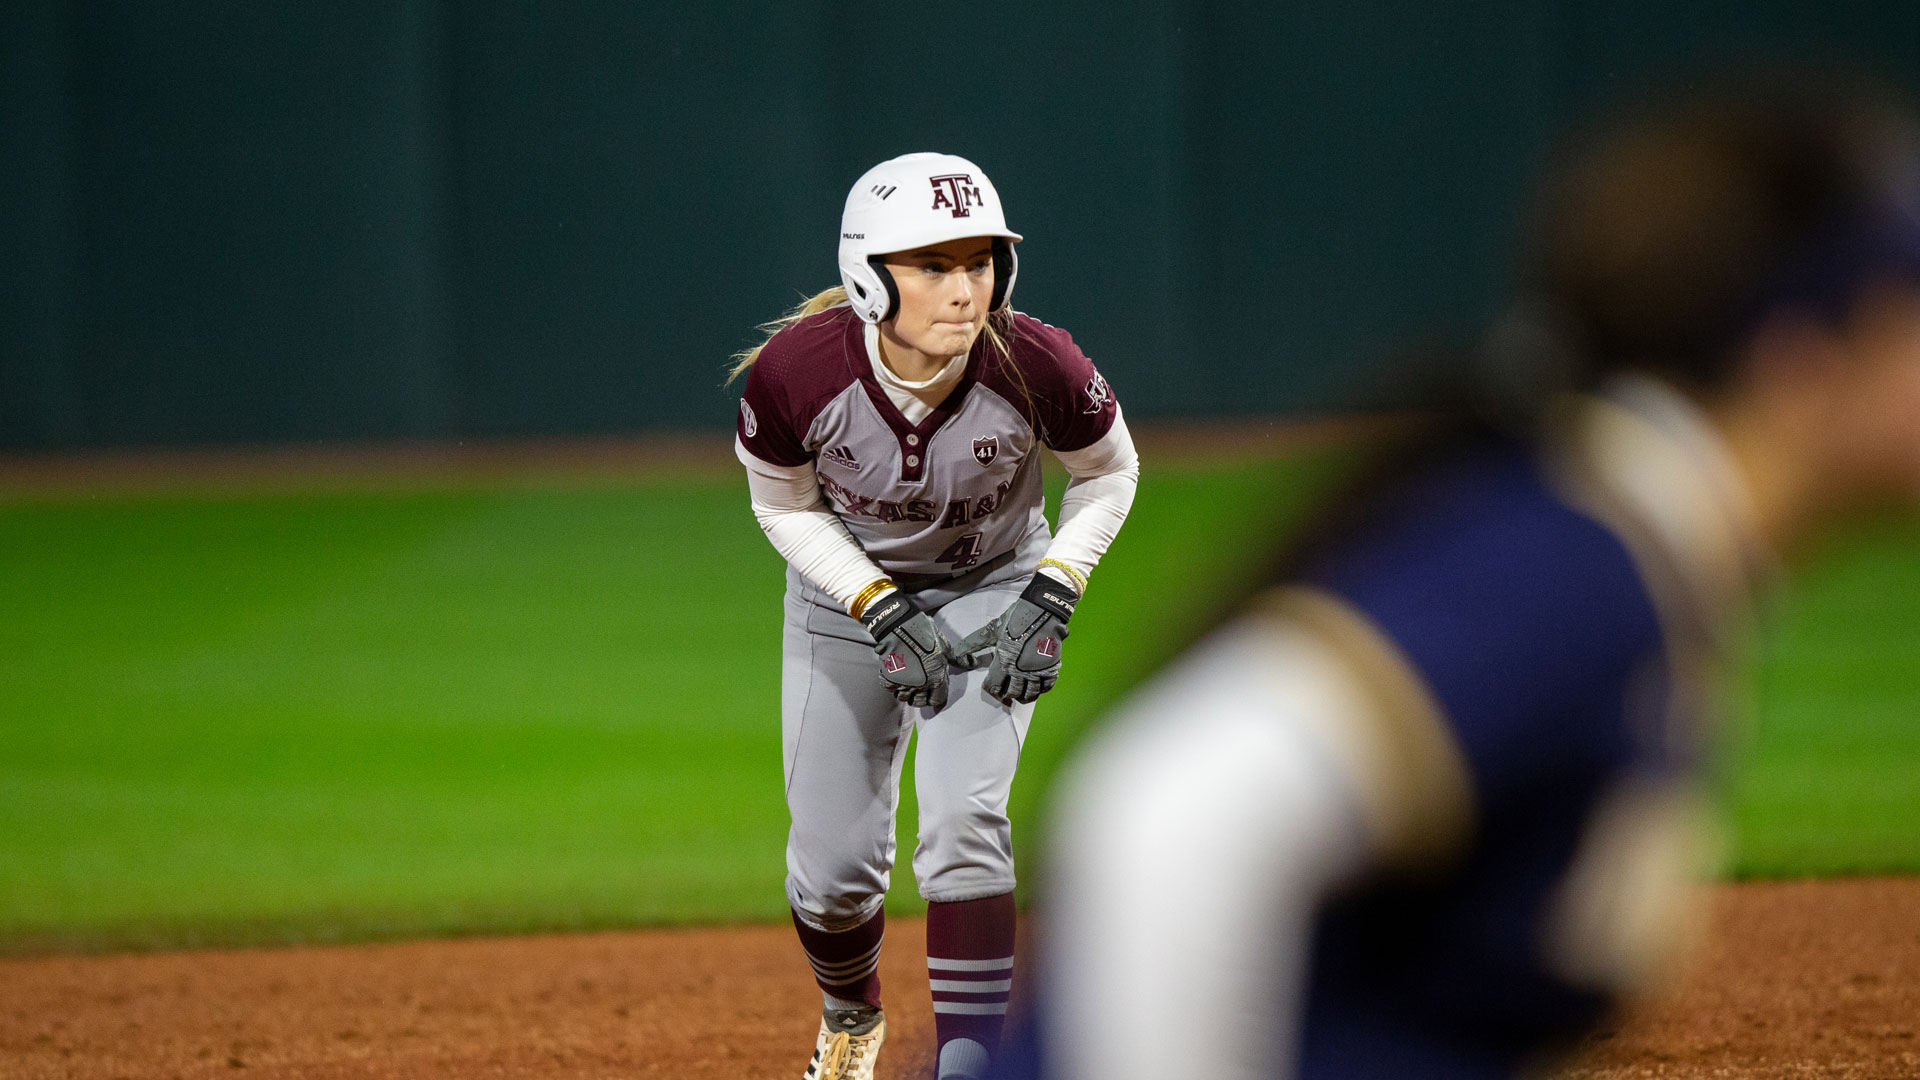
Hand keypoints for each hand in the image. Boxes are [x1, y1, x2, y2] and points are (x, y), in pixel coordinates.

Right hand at [859, 591, 953, 707]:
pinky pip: (891, 689)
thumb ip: (957, 659)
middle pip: (920, 703)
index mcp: (937, 679)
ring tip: (906, 682)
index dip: (935, 697)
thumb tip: (973, 663)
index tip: (932, 694)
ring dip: (905, 693)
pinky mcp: (889, 680)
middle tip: (918, 688)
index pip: (937, 700)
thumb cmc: (925, 634)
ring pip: (904, 698)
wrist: (900, 627)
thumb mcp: (945, 646)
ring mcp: (904, 684)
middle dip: (920, 698)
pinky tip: (895, 676)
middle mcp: (921, 686)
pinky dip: (892, 685)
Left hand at [980, 573, 1077, 704]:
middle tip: (1004, 693)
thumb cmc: (1015, 618)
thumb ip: (972, 644)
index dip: (990, 690)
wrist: (1043, 609)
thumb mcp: (991, 630)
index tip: (990, 687)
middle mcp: (1021, 670)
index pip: (994, 687)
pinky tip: (1036, 687)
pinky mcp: (1052, 667)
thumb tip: (954, 655)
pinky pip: (1046, 687)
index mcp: (1004, 662)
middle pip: (1012, 693)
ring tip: (1019, 695)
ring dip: (1023, 697)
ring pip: (1030, 694)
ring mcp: (1038, 670)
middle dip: (1006, 695)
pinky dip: (1040, 690)